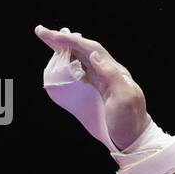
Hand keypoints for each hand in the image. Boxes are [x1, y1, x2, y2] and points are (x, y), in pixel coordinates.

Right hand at [34, 24, 148, 150]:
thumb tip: (94, 55)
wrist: (133, 141)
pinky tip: (61, 61)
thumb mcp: (124, 98)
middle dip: (63, 40)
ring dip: (64, 49)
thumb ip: (111, 75)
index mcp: (115, 72)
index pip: (92, 50)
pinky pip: (80, 72)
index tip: (54, 36)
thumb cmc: (130, 122)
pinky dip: (69, 63)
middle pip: (83, 51)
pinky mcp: (96, 92)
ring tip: (48, 40)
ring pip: (80, 59)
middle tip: (42, 32)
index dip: (73, 41)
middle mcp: (108, 73)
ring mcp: (102, 82)